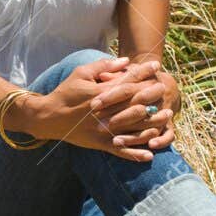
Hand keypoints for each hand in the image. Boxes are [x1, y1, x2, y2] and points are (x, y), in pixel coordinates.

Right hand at [17, 57, 164, 160]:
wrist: (48, 118)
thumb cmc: (65, 92)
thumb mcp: (80, 73)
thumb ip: (103, 67)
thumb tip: (125, 61)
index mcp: (100, 94)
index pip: (128, 81)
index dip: (144, 73)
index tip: (156, 67)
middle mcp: (105, 113)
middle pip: (135, 104)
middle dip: (152, 96)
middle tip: (165, 89)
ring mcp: (103, 130)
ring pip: (134, 128)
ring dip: (153, 123)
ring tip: (167, 116)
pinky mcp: (100, 143)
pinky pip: (121, 151)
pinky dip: (136, 154)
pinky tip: (151, 154)